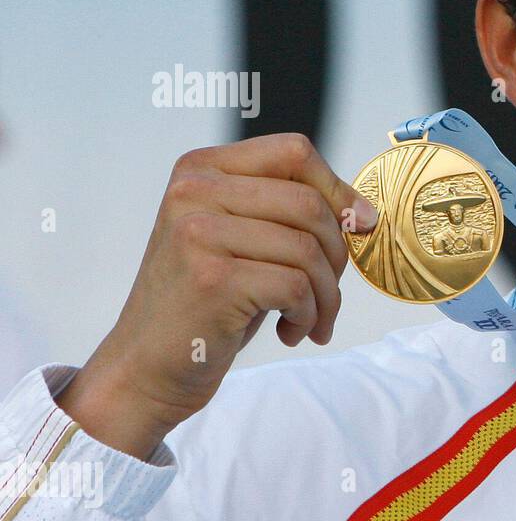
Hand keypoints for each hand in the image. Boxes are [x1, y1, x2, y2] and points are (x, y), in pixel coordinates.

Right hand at [57, 133, 377, 460]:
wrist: (146, 367)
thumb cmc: (207, 304)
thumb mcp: (242, 240)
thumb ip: (289, 213)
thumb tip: (363, 212)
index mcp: (201, 170)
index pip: (295, 153)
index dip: (337, 189)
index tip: (357, 226)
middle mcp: (193, 192)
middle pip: (309, 204)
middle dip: (336, 255)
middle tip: (325, 293)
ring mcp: (198, 233)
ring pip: (308, 249)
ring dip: (326, 295)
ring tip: (310, 320)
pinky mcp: (211, 278)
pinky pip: (296, 288)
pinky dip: (308, 316)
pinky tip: (290, 332)